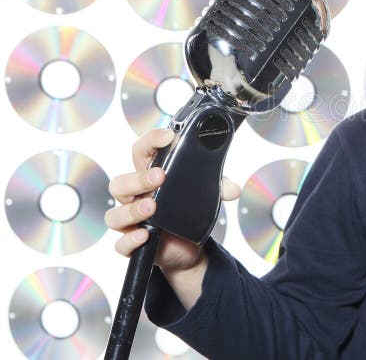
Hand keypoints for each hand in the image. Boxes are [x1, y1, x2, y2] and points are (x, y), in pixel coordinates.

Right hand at [105, 128, 241, 273]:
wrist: (186, 246)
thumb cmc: (186, 211)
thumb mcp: (204, 194)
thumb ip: (218, 188)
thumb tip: (233, 189)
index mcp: (149, 177)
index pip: (141, 153)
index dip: (151, 141)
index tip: (168, 136)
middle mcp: (135, 198)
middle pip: (120, 183)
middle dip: (138, 178)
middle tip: (160, 176)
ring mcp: (131, 221)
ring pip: (114, 214)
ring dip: (132, 209)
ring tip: (152, 206)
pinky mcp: (133, 244)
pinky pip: (121, 244)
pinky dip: (130, 240)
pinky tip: (145, 235)